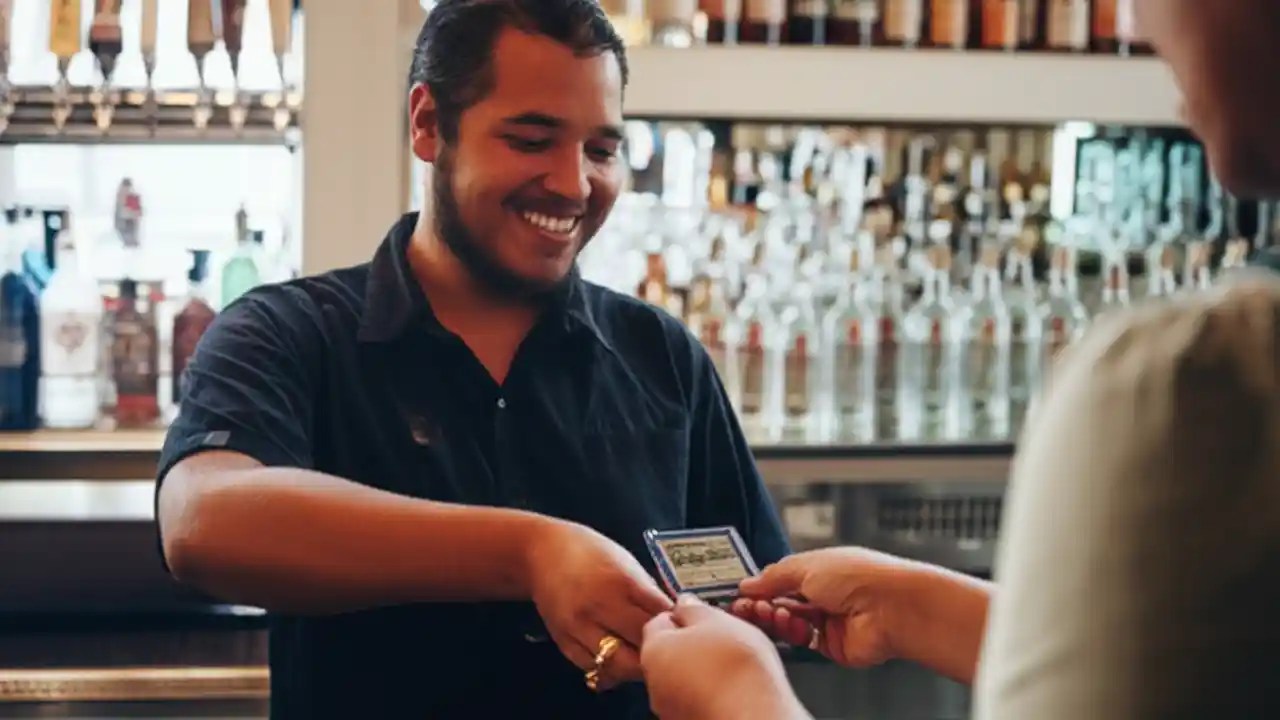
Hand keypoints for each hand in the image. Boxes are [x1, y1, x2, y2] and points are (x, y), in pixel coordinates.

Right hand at [527, 520, 673, 690]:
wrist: (541, 553)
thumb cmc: (592, 553)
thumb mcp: (627, 563)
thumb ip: (649, 594)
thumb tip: (678, 618)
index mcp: (621, 582)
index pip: (661, 616)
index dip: (679, 627)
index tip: (686, 629)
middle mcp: (599, 606)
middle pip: (642, 647)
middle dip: (662, 652)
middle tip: (672, 652)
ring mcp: (579, 627)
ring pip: (618, 666)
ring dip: (636, 668)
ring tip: (646, 661)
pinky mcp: (563, 642)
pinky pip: (594, 669)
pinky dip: (611, 671)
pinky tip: (621, 661)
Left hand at [641, 596, 809, 719]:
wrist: (756, 716)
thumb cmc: (737, 670)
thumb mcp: (717, 621)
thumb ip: (694, 608)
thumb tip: (685, 603)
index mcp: (654, 650)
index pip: (659, 621)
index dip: (683, 614)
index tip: (702, 615)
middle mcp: (655, 683)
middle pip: (670, 652)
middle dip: (694, 644)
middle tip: (722, 639)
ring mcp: (671, 707)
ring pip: (685, 678)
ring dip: (703, 670)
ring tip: (733, 666)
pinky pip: (698, 699)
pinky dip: (711, 693)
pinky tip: (734, 688)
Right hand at [733, 547, 919, 667]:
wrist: (891, 607)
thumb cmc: (860, 576)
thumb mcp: (806, 566)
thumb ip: (774, 577)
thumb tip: (749, 583)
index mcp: (819, 569)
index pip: (781, 579)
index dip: (760, 587)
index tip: (740, 593)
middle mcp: (823, 594)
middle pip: (781, 602)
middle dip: (761, 603)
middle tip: (744, 606)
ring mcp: (827, 620)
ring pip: (789, 623)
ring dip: (775, 617)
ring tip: (769, 611)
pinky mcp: (830, 645)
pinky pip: (802, 641)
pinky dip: (792, 632)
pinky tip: (789, 622)